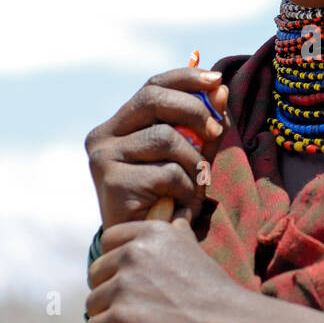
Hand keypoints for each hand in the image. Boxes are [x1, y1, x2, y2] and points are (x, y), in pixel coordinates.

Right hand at [84, 66, 229, 227]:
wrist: (144, 244)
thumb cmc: (168, 196)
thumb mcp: (190, 154)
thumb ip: (204, 124)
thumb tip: (220, 89)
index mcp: (119, 124)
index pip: (152, 86)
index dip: (185, 78)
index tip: (216, 79)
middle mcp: (103, 136)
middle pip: (153, 100)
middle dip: (194, 110)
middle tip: (217, 132)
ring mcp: (103, 158)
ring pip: (165, 138)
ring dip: (193, 163)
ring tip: (195, 186)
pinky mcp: (112, 183)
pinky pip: (166, 172)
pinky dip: (186, 188)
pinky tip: (182, 205)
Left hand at [84, 218, 250, 322]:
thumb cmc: (216, 294)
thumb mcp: (194, 249)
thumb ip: (173, 234)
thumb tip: (172, 214)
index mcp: (151, 232)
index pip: (108, 242)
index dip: (117, 265)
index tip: (135, 283)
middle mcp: (133, 253)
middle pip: (96, 274)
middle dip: (111, 293)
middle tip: (140, 310)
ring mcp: (124, 286)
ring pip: (93, 305)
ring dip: (111, 319)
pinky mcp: (119, 319)